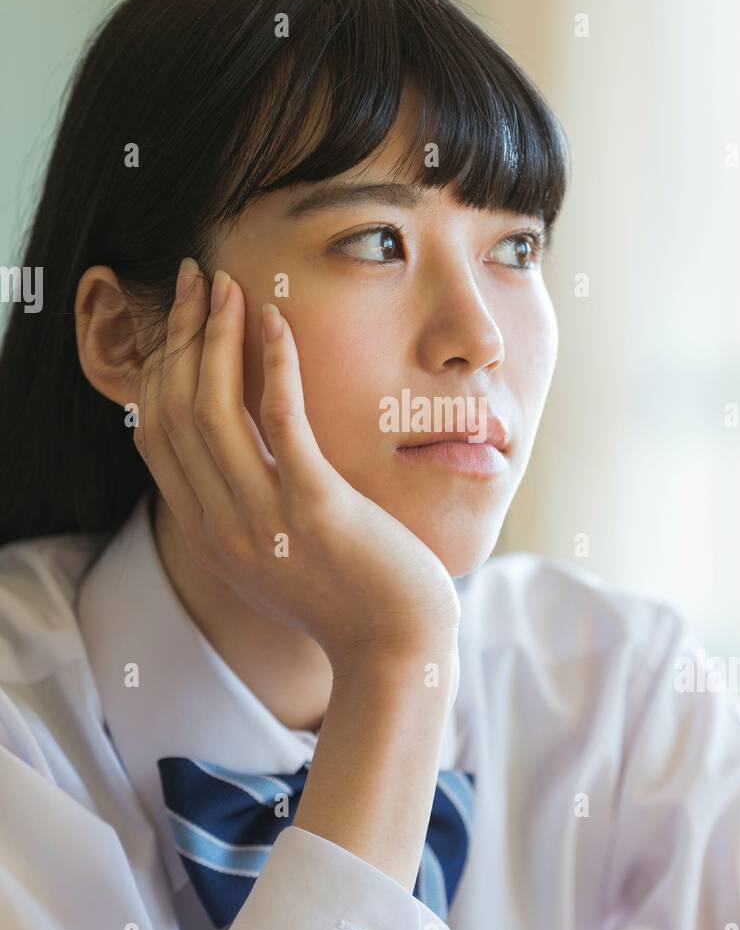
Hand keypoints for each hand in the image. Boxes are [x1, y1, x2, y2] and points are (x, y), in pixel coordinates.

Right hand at [132, 260, 460, 673]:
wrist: (396, 651)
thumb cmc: (349, 598)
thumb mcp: (275, 556)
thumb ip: (246, 509)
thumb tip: (243, 455)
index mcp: (206, 533)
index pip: (154, 435)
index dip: (159, 367)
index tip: (179, 319)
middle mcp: (219, 527)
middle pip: (173, 411)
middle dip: (180, 336)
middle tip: (196, 279)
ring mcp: (262, 521)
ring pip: (211, 410)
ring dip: (215, 337)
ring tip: (227, 285)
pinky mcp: (316, 510)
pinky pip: (281, 422)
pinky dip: (274, 365)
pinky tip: (276, 320)